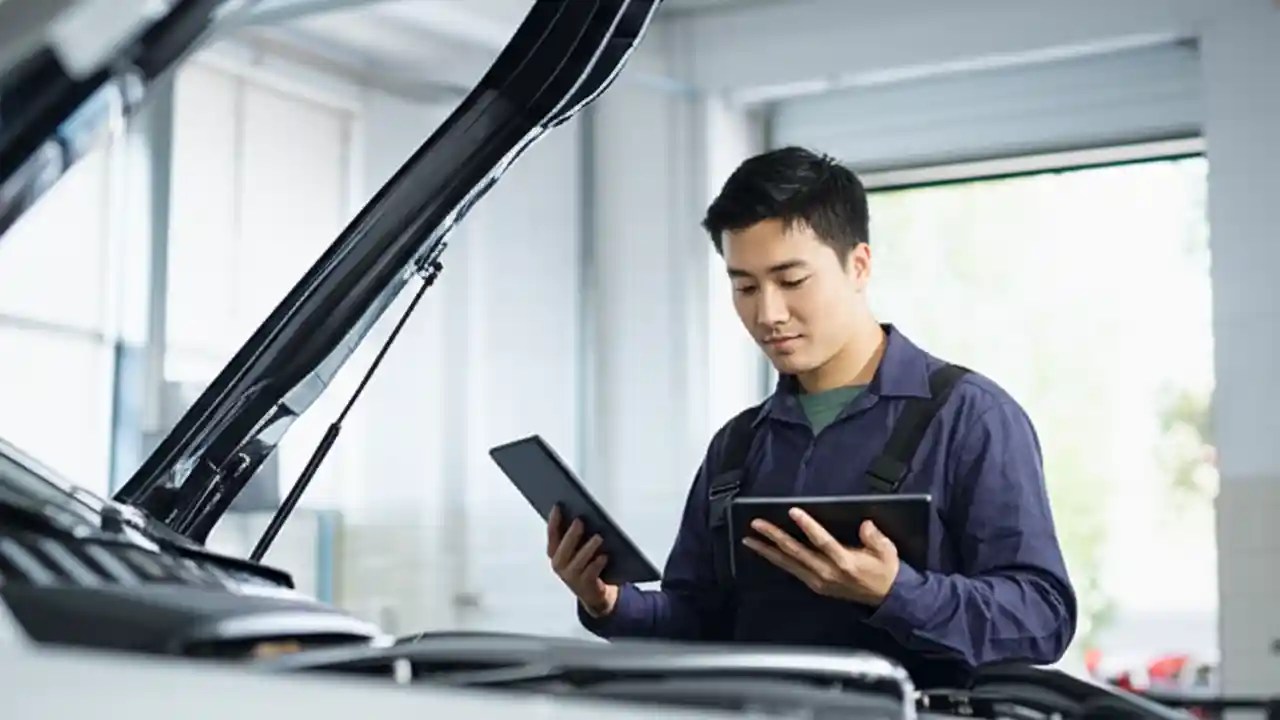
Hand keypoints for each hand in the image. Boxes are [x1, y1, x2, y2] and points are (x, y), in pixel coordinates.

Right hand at [547, 505, 618, 616]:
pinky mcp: (584, 586)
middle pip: (563, 548)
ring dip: (588, 548)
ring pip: (578, 561)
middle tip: (580, 521)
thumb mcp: (578, 547)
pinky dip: (597, 564)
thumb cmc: (586, 563)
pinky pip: (590, 573)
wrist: (594, 592)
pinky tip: (604, 556)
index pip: (552, 534)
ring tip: (598, 537)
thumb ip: (576, 534)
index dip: (553, 520)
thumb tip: (583, 513)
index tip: (558, 506)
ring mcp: (571, 577)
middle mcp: (559, 564)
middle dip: (571, 534)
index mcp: (555, 552)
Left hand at [742, 508, 899, 605]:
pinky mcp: (815, 586)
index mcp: (845, 562)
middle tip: (756, 524)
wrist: (886, 599)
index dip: (807, 526)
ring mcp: (819, 581)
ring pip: (788, 563)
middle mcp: (828, 573)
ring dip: (767, 550)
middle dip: (775, 537)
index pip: (822, 541)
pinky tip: (765, 552)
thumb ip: (875, 538)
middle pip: (796, 552)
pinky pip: (792, 571)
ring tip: (749, 539)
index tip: (793, 511)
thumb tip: (865, 524)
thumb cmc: (885, 571)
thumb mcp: (887, 552)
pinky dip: (777, 561)